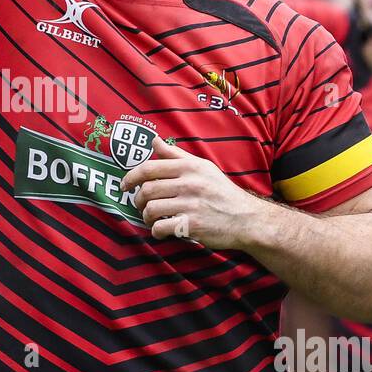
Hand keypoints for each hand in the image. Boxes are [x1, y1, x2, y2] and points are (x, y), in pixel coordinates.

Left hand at [122, 136, 264, 247]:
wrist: (247, 218)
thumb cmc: (222, 192)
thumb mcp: (203, 168)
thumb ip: (176, 155)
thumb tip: (154, 141)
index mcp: (189, 168)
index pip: (149, 168)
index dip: (131, 177)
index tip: (124, 185)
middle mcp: (189, 184)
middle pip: (147, 190)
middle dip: (138, 200)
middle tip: (141, 205)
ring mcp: (190, 205)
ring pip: (151, 210)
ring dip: (146, 217)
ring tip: (153, 218)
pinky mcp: (192, 225)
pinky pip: (161, 227)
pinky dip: (156, 231)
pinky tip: (161, 230)